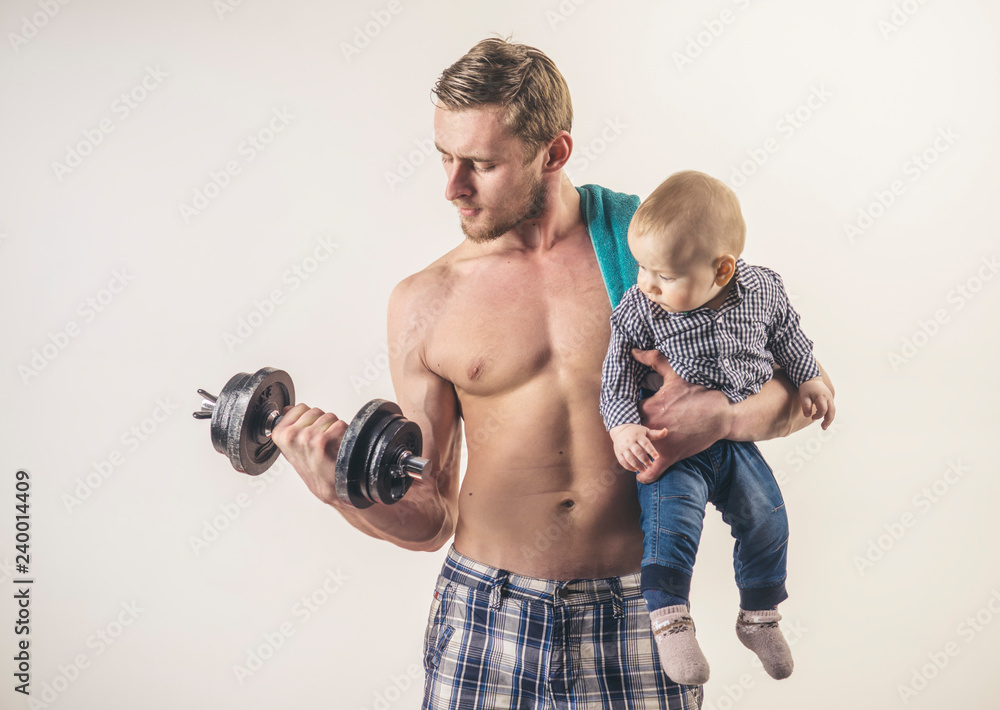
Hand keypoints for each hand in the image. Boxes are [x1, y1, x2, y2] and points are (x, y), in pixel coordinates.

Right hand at [270, 403, 348, 506]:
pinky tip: (337, 447)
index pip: (299, 407)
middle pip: (315, 410)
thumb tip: (287, 409)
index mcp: (280, 434)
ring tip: (329, 446)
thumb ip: (289, 427)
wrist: (329, 488)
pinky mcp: (324, 440)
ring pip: (329, 416)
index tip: (309, 432)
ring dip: (333, 428)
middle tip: (321, 442)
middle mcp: (292, 435)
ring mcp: (307, 437)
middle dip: (322, 423)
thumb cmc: (313, 470)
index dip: (309, 418)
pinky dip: (343, 434)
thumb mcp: (292, 449)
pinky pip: (340, 424)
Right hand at [610, 423, 668, 473]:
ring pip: (630, 458)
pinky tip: (635, 470)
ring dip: (637, 465)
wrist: (620, 430)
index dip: (651, 451)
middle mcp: (630, 441)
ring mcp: (623, 447)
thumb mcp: (646, 431)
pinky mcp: (618, 452)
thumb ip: (656, 434)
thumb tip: (666, 430)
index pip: (645, 444)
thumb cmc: (637, 432)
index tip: (657, 457)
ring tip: (644, 470)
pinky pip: (623, 461)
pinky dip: (629, 467)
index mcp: (638, 436)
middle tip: (651, 466)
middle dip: (645, 460)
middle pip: (638, 452)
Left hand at [632, 348, 730, 483]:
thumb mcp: (675, 374)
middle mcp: (649, 426)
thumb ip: (653, 360)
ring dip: (632, 457)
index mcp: (648, 407)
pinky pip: (651, 471)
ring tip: (633, 456)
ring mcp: (659, 443)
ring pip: (635, 455)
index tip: (623, 421)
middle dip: (625, 438)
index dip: (621, 419)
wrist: (722, 413)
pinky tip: (642, 474)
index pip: (623, 415)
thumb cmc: (699, 393)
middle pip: (627, 436)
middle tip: (626, 439)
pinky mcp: (670, 456)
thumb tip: (635, 350)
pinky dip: (645, 475)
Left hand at [798, 378, 835, 428]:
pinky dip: (829, 414)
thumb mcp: (803, 396)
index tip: (812, 417)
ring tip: (824, 426)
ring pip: (833, 410)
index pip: (823, 410)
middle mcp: (828, 398)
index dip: (818, 415)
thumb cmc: (807, 388)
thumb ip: (805, 406)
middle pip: (832, 411)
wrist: (811, 379)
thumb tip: (808, 416)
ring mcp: (830, 398)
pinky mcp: (830, 399)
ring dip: (830, 418)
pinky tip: (824, 418)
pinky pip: (832, 408)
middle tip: (823, 428)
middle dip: (828, 420)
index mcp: (822, 397)